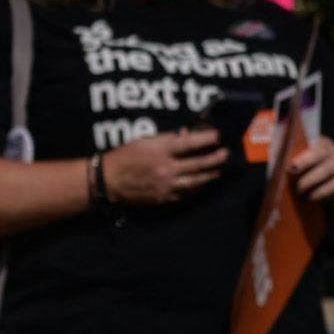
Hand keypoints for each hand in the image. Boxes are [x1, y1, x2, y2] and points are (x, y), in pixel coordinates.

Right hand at [94, 130, 228, 210]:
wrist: (108, 181)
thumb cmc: (125, 157)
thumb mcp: (144, 141)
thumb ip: (167, 139)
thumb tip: (187, 136)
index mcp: (160, 151)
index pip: (190, 143)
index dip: (207, 138)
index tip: (218, 135)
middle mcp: (166, 168)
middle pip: (199, 163)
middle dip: (215, 158)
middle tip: (225, 153)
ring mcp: (167, 185)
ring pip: (197, 180)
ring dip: (210, 174)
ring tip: (218, 169)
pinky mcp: (165, 198)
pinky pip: (187, 192)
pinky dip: (197, 187)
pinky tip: (203, 183)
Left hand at [282, 128, 333, 209]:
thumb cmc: (311, 170)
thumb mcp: (304, 162)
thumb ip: (292, 161)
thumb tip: (274, 169)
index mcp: (319, 143)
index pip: (310, 143)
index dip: (301, 152)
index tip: (290, 163)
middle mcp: (331, 152)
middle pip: (320, 154)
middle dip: (305, 162)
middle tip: (291, 171)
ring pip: (327, 169)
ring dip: (310, 180)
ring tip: (297, 190)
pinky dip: (321, 192)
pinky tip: (310, 198)